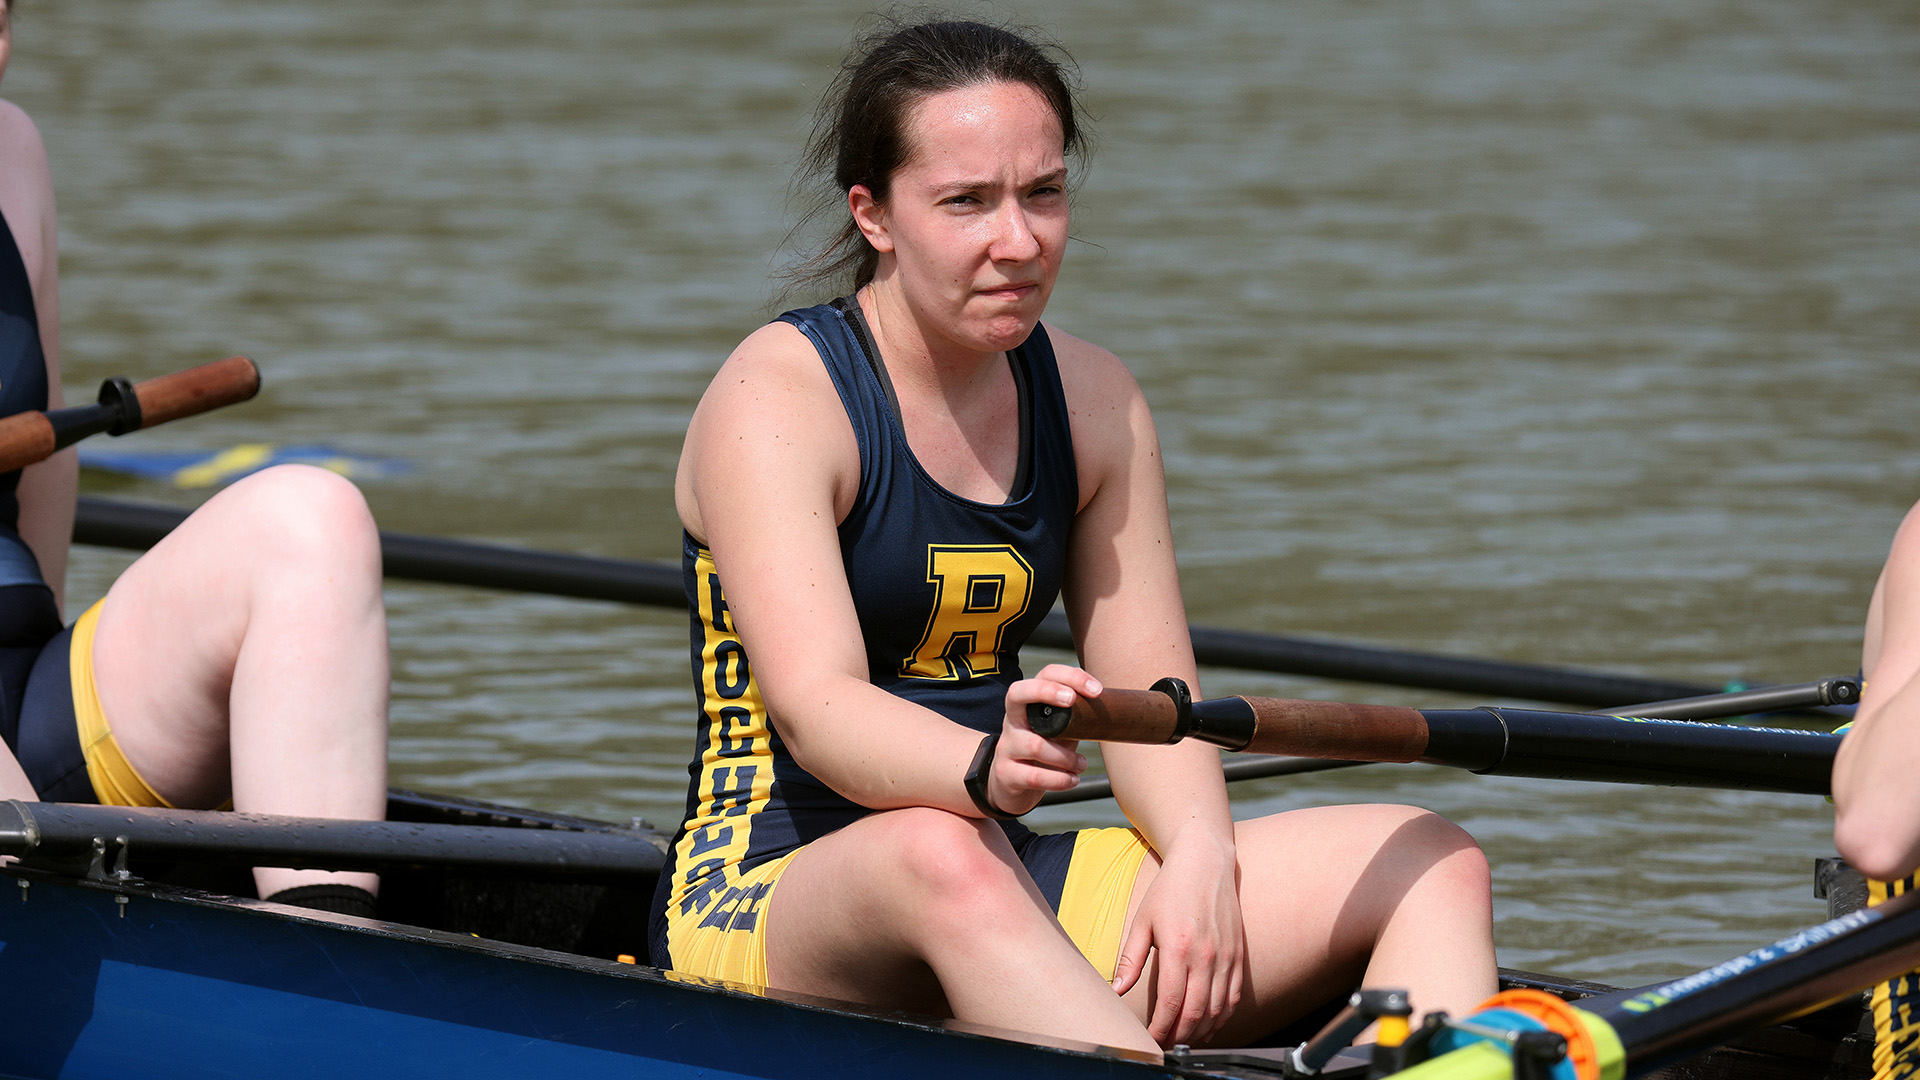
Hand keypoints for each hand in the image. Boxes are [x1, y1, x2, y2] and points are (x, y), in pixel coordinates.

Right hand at [985, 663, 1096, 815]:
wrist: (1012, 783)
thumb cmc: (1045, 749)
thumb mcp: (1060, 730)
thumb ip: (1077, 718)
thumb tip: (1119, 711)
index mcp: (1028, 703)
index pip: (1044, 675)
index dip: (1069, 676)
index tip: (1095, 690)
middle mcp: (1013, 719)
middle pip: (1017, 692)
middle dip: (1047, 691)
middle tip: (1072, 701)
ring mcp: (1006, 745)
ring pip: (1035, 744)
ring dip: (1066, 757)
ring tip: (1081, 764)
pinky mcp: (1006, 773)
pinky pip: (1034, 776)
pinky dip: (1059, 780)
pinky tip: (1072, 779)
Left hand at [1112, 831, 1246, 1046]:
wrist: (1205, 861)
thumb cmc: (1170, 889)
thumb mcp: (1142, 920)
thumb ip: (1130, 959)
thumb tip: (1115, 990)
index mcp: (1178, 947)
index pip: (1170, 1002)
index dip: (1161, 1028)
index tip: (1150, 1038)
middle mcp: (1206, 955)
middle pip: (1195, 1012)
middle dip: (1179, 1036)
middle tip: (1165, 1045)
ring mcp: (1226, 956)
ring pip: (1217, 1009)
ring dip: (1200, 1031)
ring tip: (1184, 1039)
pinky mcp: (1239, 955)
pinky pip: (1233, 997)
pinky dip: (1222, 1017)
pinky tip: (1208, 1024)